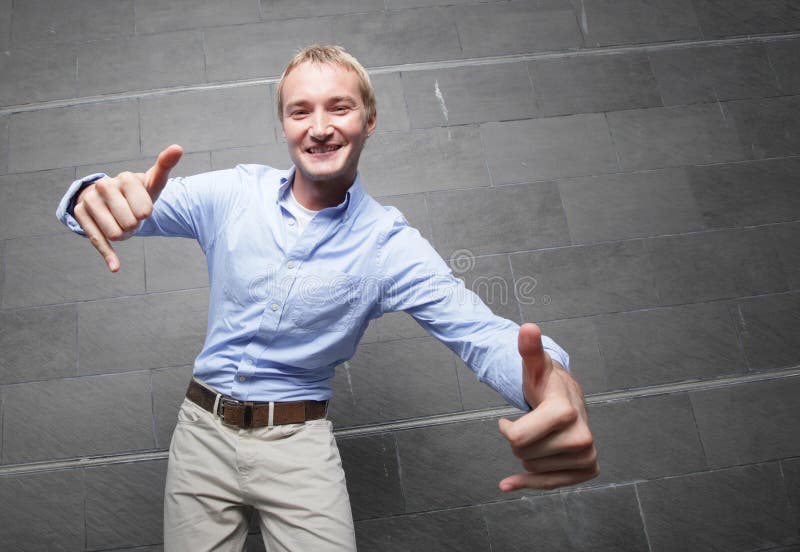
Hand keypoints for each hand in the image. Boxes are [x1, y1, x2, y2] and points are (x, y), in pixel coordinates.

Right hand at [73, 144, 182, 271]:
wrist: (111, 196)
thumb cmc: (138, 192)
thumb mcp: (153, 181)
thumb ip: (165, 165)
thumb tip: (178, 147)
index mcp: (126, 178)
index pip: (145, 211)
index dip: (146, 214)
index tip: (142, 207)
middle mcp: (104, 185)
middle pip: (130, 224)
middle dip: (134, 225)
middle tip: (130, 216)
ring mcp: (89, 200)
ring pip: (115, 233)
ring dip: (123, 235)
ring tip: (120, 222)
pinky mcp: (79, 215)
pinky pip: (97, 240)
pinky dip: (108, 255)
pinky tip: (116, 267)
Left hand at [498, 323, 598, 490]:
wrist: (569, 400)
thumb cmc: (546, 385)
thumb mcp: (534, 367)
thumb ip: (529, 348)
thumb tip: (527, 328)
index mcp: (565, 412)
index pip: (517, 439)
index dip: (508, 429)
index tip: (511, 418)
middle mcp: (582, 438)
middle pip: (523, 455)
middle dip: (520, 441)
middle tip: (531, 425)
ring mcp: (587, 456)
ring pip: (532, 469)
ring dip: (529, 455)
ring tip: (541, 435)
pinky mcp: (588, 470)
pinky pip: (548, 485)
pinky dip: (527, 484)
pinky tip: (509, 483)